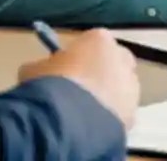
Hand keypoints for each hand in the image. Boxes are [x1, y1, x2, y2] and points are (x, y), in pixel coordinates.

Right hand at [18, 28, 139, 128]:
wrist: (67, 123)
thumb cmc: (50, 86)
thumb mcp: (33, 70)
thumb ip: (42, 67)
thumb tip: (39, 71)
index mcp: (100, 40)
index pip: (92, 41)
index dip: (78, 54)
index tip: (66, 67)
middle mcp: (121, 59)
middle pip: (113, 61)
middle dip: (101, 70)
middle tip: (81, 86)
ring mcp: (131, 87)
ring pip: (120, 88)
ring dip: (107, 94)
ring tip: (84, 111)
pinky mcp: (133, 114)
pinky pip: (120, 112)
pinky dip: (109, 116)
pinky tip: (91, 125)